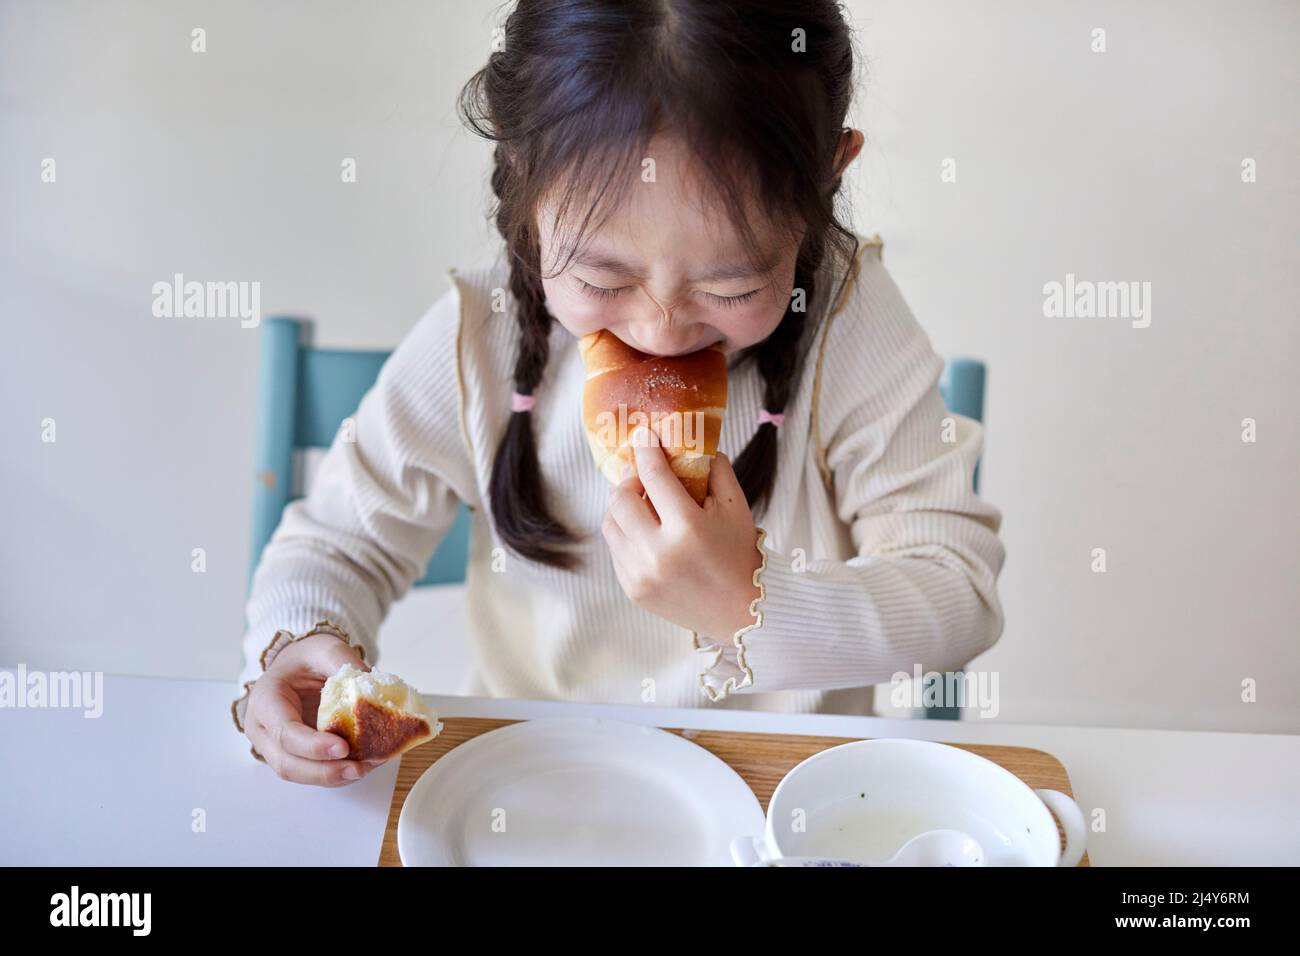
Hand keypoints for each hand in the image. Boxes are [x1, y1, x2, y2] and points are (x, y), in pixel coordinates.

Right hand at [243, 633, 384, 785]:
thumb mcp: (324, 648)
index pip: (284, 731)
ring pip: (299, 774)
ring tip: (366, 769)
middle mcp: (263, 729)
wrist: (297, 668)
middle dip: (324, 771)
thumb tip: (370, 685)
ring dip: (333, 777)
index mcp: (265, 699)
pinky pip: (311, 771)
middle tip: (359, 769)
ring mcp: (274, 747)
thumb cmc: (307, 659)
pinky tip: (363, 766)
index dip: (313, 746)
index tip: (344, 748)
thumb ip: (343, 663)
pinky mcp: (293, 756)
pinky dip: (336, 774)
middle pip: (287, 763)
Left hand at [602, 425, 762, 640]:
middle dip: (629, 479)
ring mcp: (641, 574)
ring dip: (621, 506)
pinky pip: (615, 549)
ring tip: (641, 503)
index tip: (643, 435)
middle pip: (620, 498)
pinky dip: (624, 533)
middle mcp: (658, 552)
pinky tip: (643, 530)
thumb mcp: (736, 507)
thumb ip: (715, 470)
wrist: (741, 612)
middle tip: (642, 476)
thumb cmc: (740, 555)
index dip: (646, 450)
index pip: (654, 476)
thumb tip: (693, 442)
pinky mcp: (632, 589)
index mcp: (688, 528)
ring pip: (611, 524)